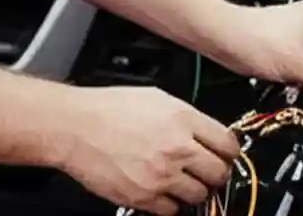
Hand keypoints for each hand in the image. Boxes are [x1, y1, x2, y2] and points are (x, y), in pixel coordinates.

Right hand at [55, 85, 240, 215]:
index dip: (228, 152)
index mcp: (182, 119)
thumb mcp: (155, 97)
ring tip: (178, 180)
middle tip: (204, 170)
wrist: (74, 127)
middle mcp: (177, 147)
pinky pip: (172, 210)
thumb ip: (185, 116)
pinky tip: (159, 189)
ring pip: (199, 195)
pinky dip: (169, 203)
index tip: (224, 155)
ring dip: (193, 190)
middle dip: (214, 173)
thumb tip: (206, 132)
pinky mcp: (144, 196)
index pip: (228, 144)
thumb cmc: (107, 109)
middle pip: (218, 172)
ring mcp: (162, 175)